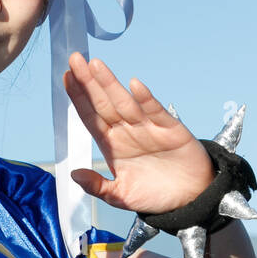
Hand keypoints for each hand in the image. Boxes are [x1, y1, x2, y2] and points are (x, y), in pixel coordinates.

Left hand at [64, 53, 215, 214]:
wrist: (190, 198)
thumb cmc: (154, 195)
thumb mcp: (121, 196)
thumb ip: (98, 186)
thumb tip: (74, 175)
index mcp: (113, 146)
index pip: (91, 117)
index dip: (78, 98)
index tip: (67, 78)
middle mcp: (127, 132)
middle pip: (104, 104)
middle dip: (88, 83)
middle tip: (74, 59)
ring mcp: (148, 128)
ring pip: (125, 103)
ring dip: (110, 84)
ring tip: (96, 65)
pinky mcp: (170, 129)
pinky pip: (155, 112)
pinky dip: (146, 99)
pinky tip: (134, 85)